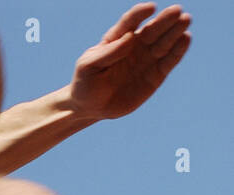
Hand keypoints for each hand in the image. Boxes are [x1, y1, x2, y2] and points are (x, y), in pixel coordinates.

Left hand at [69, 3, 191, 120]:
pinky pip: (169, 61)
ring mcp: (147, 59)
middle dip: (164, 20)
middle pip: (152, 29)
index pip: (130, 22)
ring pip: (164, 42)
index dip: (140, 14)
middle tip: (177, 11)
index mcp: (117, 39)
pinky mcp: (156, 75)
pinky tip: (186, 39)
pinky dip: (178, 51)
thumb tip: (130, 38)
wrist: (90, 108)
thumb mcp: (89, 67)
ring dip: (175, 31)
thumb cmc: (86, 84)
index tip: (150, 8)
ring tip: (185, 20)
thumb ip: (108, 53)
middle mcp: (135, 45)